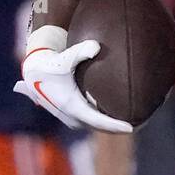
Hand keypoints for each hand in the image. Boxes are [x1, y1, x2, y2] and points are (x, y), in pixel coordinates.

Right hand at [14, 24, 132, 132]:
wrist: (34, 74)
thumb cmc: (50, 64)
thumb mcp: (65, 57)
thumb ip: (81, 51)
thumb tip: (96, 45)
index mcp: (71, 106)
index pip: (98, 121)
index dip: (114, 126)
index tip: (131, 128)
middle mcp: (71, 117)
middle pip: (100, 128)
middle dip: (118, 129)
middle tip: (140, 126)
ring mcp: (70, 119)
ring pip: (96, 127)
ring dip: (112, 127)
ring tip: (133, 125)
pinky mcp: (71, 117)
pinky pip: (92, 123)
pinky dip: (105, 122)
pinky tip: (120, 119)